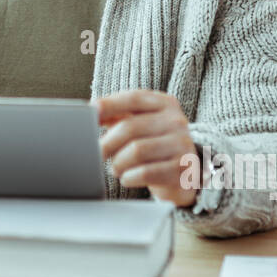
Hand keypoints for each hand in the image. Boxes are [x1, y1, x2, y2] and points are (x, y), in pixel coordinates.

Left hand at [95, 90, 199, 207]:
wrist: (186, 174)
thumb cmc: (155, 144)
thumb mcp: (142, 124)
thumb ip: (119, 115)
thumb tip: (92, 111)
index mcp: (165, 104)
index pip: (133, 98)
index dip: (109, 105)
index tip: (91, 113)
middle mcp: (177, 121)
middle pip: (130, 127)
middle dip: (107, 143)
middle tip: (98, 154)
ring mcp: (181, 144)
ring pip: (136, 151)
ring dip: (118, 163)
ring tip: (116, 168)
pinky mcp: (182, 169)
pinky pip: (145, 173)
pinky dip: (129, 177)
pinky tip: (127, 178)